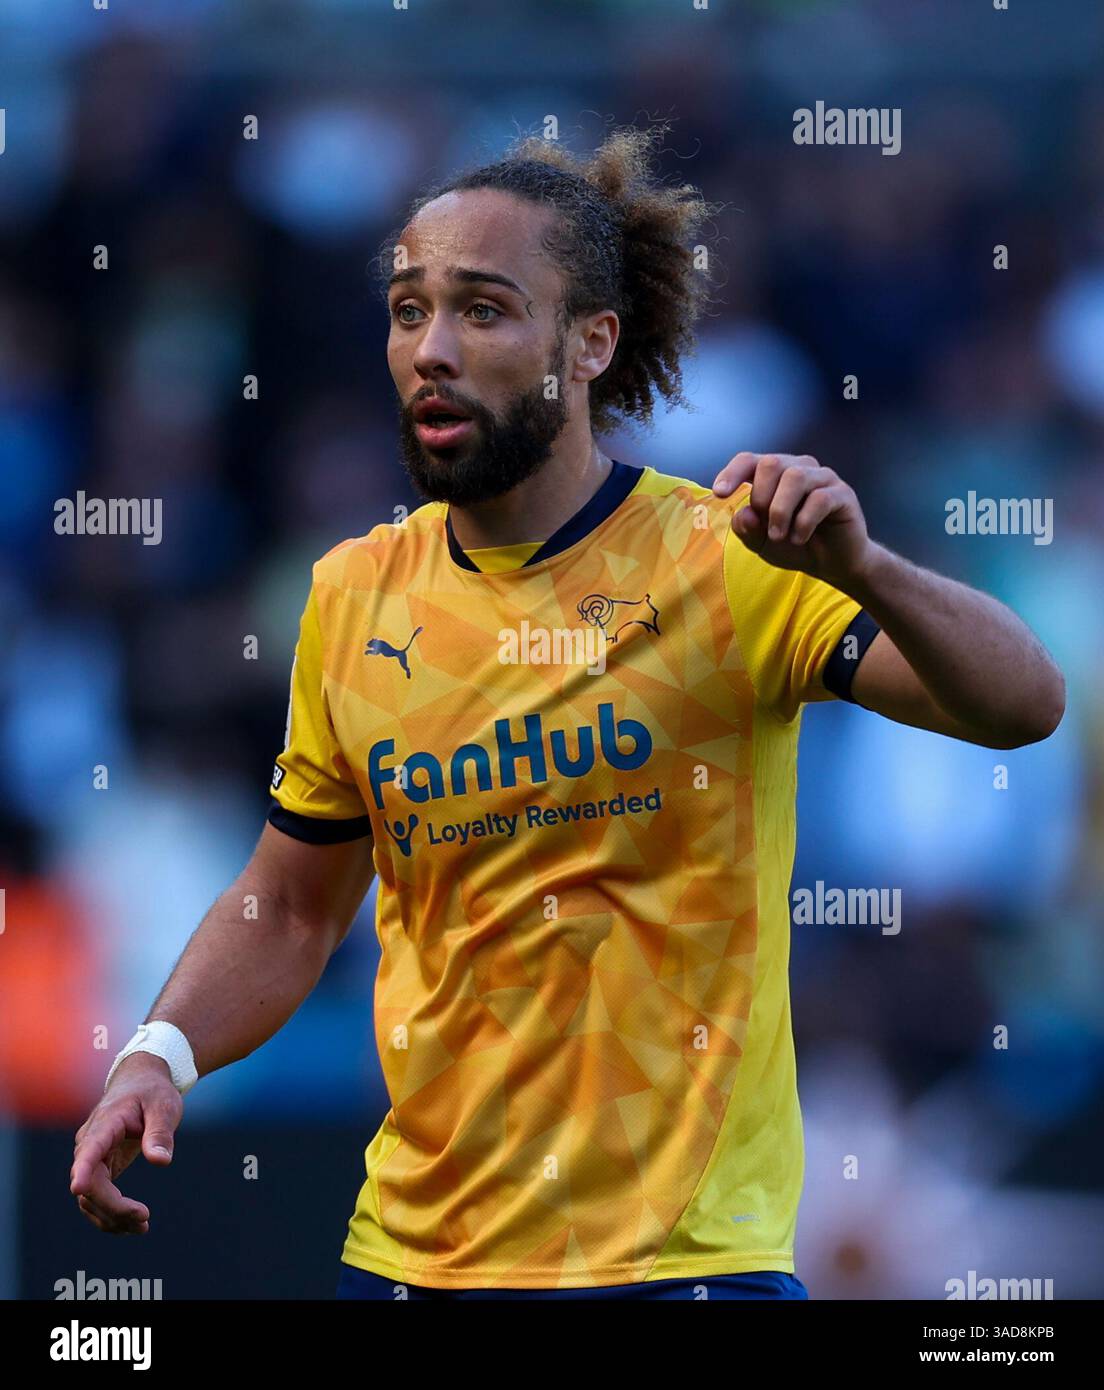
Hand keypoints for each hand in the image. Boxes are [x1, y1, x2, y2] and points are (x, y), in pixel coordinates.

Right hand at [69, 1053, 182, 1234]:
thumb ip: (160, 1132)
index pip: (90, 1149)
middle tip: (144, 1219)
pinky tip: (131, 1225)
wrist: (141, 1083)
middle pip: (90, 1183)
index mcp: (105, 1124)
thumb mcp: (164, 1106)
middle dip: (113, 1207)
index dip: (84, 1169)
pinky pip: (96, 1197)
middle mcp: (90, 1143)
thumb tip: (160, 1161)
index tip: (79, 1187)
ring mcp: (91, 1157)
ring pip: (89, 1197)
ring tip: (142, 1227)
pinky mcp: (99, 1167)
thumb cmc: (153, 1092)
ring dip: (111, 1217)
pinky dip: (110, 1214)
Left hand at [713, 452, 870, 587]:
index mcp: (775, 475)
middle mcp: (799, 468)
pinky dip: (803, 522)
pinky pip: (819, 498)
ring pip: (795, 477)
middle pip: (771, 463)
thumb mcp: (761, 542)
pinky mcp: (842, 493)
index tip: (720, 493)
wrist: (831, 563)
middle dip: (761, 498)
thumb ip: (747, 528)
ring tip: (780, 536)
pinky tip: (799, 538)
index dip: (733, 473)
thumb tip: (745, 514)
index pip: (749, 460)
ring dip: (781, 511)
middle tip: (766, 527)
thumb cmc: (794, 545)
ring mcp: (822, 478)